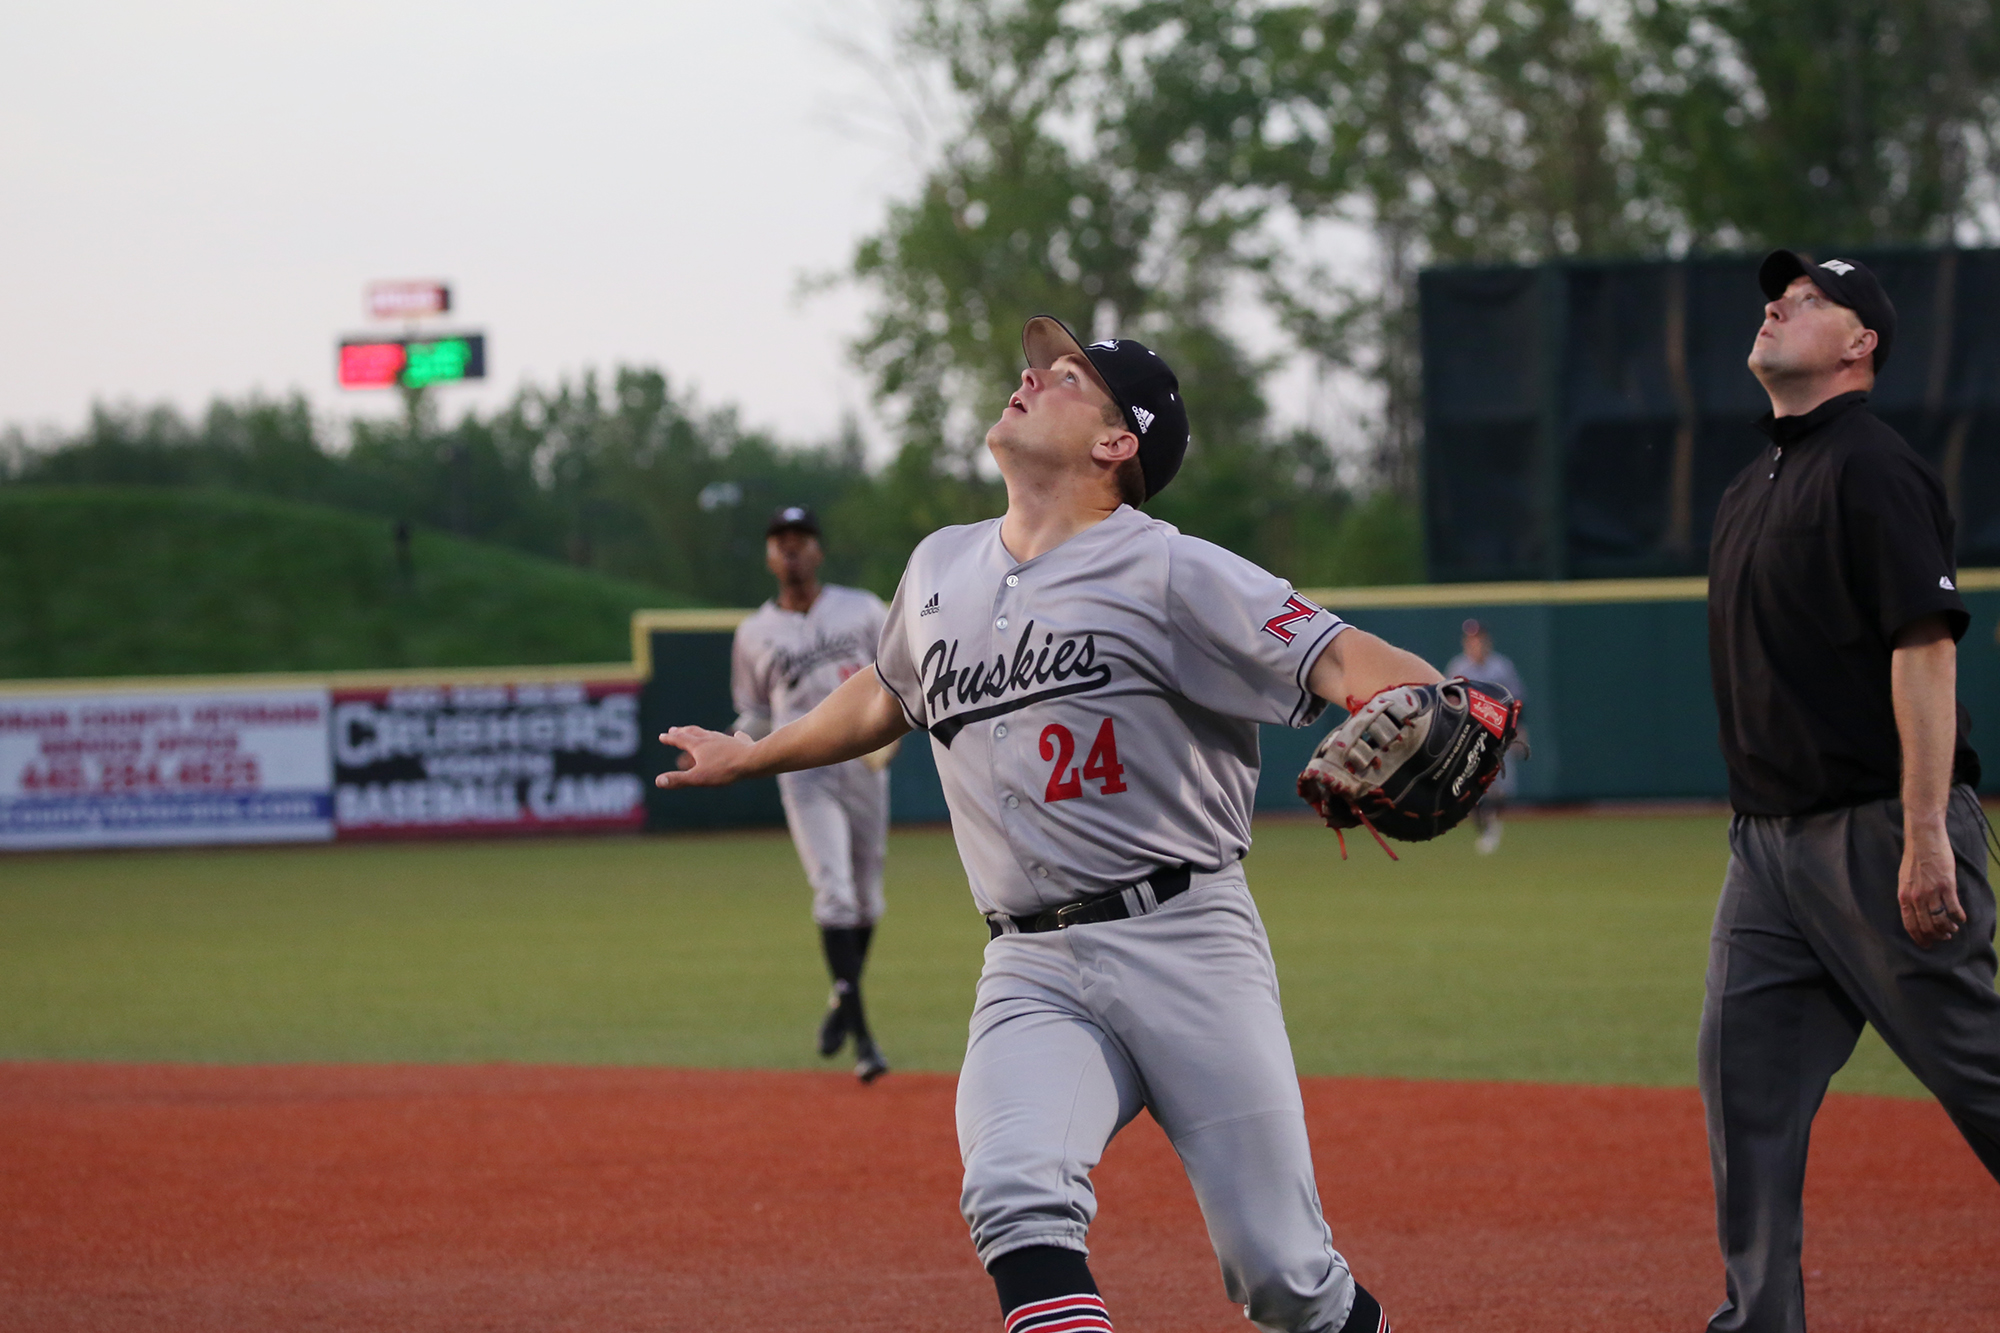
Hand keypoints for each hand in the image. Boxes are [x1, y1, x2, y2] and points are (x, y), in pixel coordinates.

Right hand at [656, 726, 756, 788]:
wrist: (752, 760)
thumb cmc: (724, 770)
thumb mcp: (698, 778)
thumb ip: (678, 780)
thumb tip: (658, 781)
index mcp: (698, 745)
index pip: (680, 740)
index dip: (670, 739)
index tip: (662, 736)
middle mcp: (711, 738)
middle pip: (693, 732)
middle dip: (682, 732)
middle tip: (675, 729)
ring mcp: (726, 739)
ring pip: (711, 733)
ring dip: (703, 732)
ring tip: (700, 732)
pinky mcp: (742, 743)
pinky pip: (737, 737)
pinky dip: (735, 735)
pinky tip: (737, 734)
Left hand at [1898, 817, 1964, 946]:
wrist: (1923, 840)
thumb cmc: (1914, 859)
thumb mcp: (1904, 880)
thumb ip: (1909, 896)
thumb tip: (1915, 912)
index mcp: (1904, 896)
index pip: (1910, 925)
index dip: (1919, 938)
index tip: (1926, 945)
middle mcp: (1916, 898)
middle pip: (1927, 926)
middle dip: (1936, 936)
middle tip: (1944, 938)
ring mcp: (1932, 892)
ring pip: (1941, 921)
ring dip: (1948, 929)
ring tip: (1952, 929)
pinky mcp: (1946, 886)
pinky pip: (1954, 909)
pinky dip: (1959, 917)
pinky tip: (1961, 918)